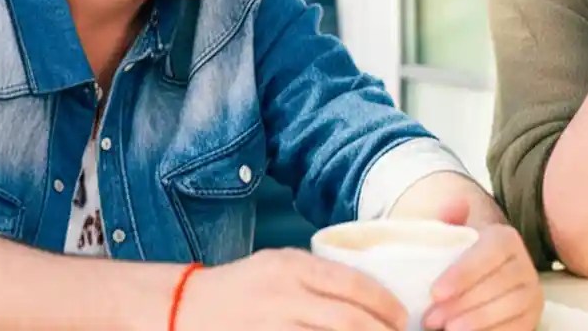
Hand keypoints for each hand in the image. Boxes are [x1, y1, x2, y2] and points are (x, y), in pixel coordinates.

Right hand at [176, 248, 406, 329]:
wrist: (186, 308)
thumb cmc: (240, 286)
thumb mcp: (277, 263)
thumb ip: (316, 275)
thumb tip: (368, 293)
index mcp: (291, 266)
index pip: (352, 284)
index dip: (385, 303)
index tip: (401, 316)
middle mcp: (283, 294)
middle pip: (348, 319)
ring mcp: (272, 325)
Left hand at [422, 199, 543, 330]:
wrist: (480, 284)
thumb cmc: (461, 262)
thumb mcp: (452, 238)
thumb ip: (449, 221)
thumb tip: (455, 205)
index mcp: (505, 238)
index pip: (488, 253)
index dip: (463, 273)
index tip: (435, 292)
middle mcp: (524, 264)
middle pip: (498, 283)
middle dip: (462, 303)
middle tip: (431, 318)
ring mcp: (532, 292)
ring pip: (510, 307)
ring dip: (476, 320)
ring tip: (446, 329)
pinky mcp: (533, 317)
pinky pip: (518, 327)